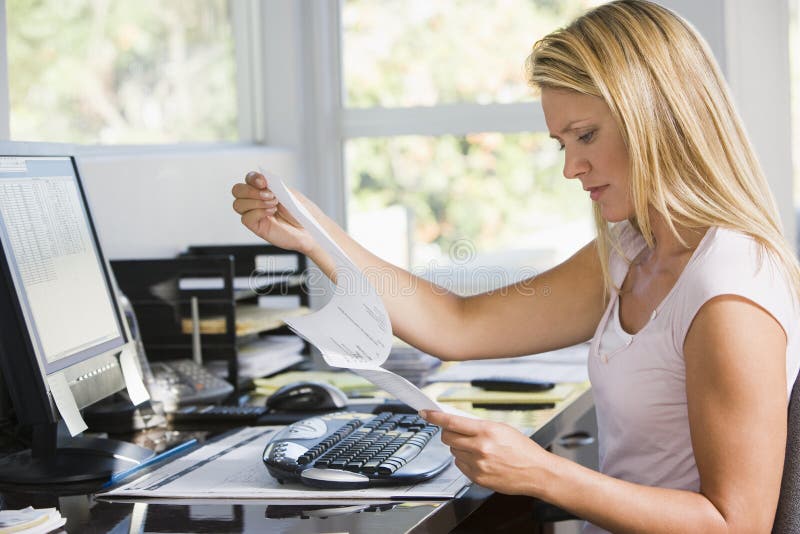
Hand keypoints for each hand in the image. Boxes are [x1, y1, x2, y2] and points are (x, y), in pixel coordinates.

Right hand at [231, 171, 313, 252]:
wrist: (311, 229)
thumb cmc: (303, 212)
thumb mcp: (289, 193)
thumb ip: (273, 185)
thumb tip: (262, 180)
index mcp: (265, 189)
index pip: (249, 179)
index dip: (253, 178)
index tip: (264, 182)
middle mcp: (257, 201)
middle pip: (237, 190)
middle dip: (250, 191)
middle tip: (270, 195)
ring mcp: (256, 214)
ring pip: (238, 204)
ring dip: (256, 202)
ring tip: (273, 205)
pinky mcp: (257, 226)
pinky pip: (245, 218)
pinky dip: (257, 213)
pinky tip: (271, 213)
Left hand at [420, 410, 550, 495]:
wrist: (537, 472)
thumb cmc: (523, 449)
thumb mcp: (502, 429)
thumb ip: (479, 426)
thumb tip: (458, 423)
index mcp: (486, 431)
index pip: (452, 422)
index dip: (435, 417)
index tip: (424, 413)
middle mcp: (480, 448)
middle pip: (447, 438)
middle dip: (447, 433)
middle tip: (455, 432)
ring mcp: (478, 464)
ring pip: (453, 452)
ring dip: (459, 448)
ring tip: (477, 448)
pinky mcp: (478, 478)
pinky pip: (460, 465)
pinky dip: (465, 461)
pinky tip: (480, 460)